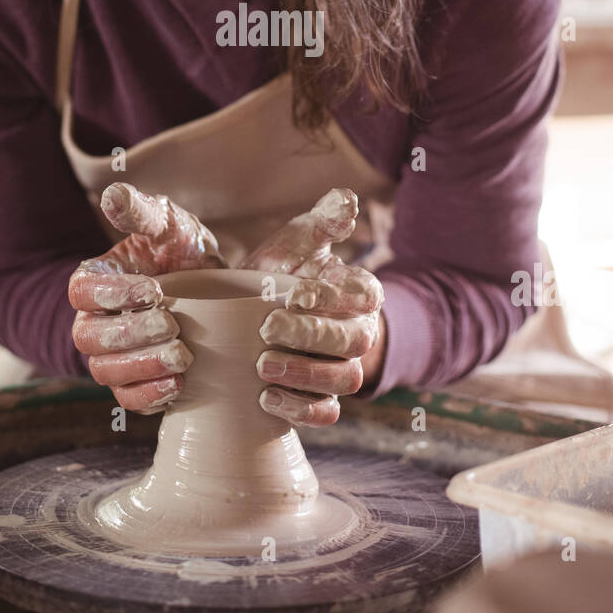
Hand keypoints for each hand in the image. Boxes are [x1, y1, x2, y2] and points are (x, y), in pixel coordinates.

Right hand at [69, 182, 225, 413]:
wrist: (216, 290)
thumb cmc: (183, 251)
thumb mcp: (169, 225)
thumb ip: (142, 211)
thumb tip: (113, 195)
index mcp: (94, 281)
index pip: (81, 292)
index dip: (112, 294)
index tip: (154, 290)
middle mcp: (93, 322)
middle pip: (89, 338)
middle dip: (131, 334)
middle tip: (173, 325)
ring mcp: (111, 357)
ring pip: (106, 373)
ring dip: (143, 366)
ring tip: (183, 356)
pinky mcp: (134, 385)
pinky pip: (128, 400)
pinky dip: (150, 396)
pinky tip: (179, 384)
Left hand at [243, 187, 385, 427]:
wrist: (249, 315)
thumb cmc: (278, 273)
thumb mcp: (295, 243)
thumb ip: (321, 222)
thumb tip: (347, 199)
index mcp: (360, 291)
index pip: (363, 295)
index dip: (332, 296)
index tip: (294, 293)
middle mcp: (360, 332)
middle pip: (352, 341)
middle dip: (310, 336)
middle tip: (267, 328)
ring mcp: (343, 369)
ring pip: (344, 380)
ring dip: (303, 374)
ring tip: (262, 365)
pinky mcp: (322, 400)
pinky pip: (325, 414)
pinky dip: (299, 409)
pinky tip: (265, 397)